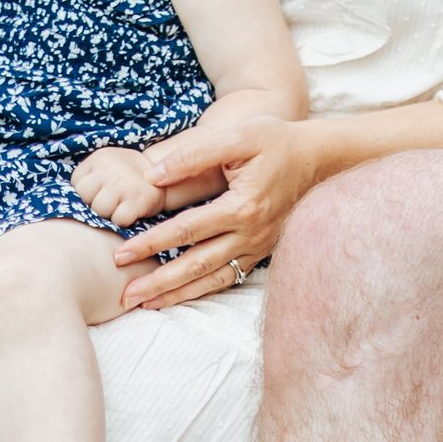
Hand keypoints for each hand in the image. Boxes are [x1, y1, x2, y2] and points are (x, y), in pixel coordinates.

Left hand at [72, 147, 166, 226]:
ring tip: (120, 205)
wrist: (165, 176)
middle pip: (86, 199)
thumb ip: (87, 179)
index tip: (100, 191)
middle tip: (111, 200)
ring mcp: (126, 184)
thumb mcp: (104, 168)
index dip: (88, 193)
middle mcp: (112, 168)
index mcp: (100, 157)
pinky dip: (123, 220)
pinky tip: (131, 212)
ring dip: (109, 213)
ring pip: (100, 210)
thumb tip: (70, 203)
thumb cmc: (125, 179)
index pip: (78, 185)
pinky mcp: (140, 200)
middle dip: (95, 204)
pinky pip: (119, 219)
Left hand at [109, 116, 319, 308]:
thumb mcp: (239, 136)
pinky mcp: (263, 250)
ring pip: (212, 278)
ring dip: (177, 294)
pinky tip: (182, 295)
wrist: (322, 158)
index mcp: (243, 206)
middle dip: (158, 282)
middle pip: (196, 265)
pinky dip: (203, 289)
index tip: (120, 253)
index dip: (151, 242)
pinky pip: (229, 277)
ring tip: (145, 305)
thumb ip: (194, 155)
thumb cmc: (278, 142)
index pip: (187, 231)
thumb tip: (153, 176)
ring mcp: (259, 245)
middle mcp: (251, 233)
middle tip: (125, 294)